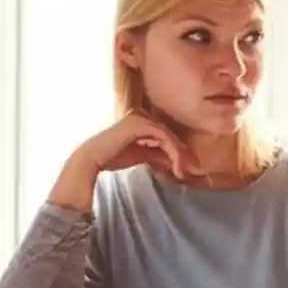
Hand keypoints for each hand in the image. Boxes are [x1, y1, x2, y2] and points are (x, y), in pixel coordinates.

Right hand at [73, 111, 204, 180]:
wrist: (93, 159)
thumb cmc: (114, 157)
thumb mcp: (143, 155)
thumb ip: (159, 155)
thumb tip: (178, 161)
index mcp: (143, 120)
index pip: (168, 134)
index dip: (180, 151)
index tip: (188, 169)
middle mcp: (143, 115)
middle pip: (171, 134)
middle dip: (183, 154)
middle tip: (194, 170)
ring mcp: (141, 117)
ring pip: (169, 136)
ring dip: (179, 155)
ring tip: (184, 171)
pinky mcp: (140, 124)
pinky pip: (163, 137)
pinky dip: (173, 152)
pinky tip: (177, 166)